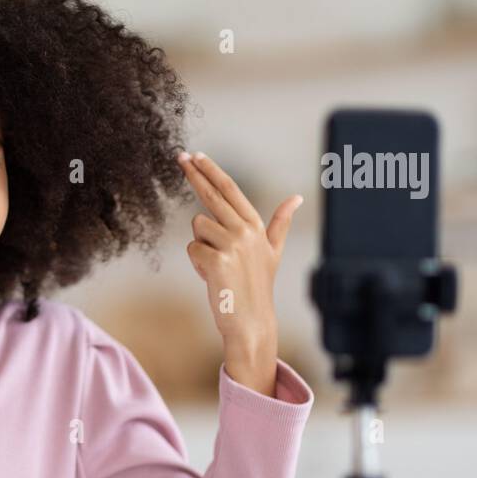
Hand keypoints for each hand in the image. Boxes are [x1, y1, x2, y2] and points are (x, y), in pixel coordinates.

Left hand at [178, 151, 301, 396]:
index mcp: (256, 225)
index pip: (230, 189)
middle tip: (179, 156)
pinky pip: (192, 249)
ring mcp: (232, 245)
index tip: (196, 156)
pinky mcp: (217, 261)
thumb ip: (280, 223)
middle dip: (194, 174)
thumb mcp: (272, 252)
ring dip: (200, 246)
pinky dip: (197, 263)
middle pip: (212, 195)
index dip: (212, 171)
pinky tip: (212, 276)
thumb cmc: (257, 287)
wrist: (252, 321)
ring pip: (197, 227)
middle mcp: (246, 231)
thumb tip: (297, 198)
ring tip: (217, 266)